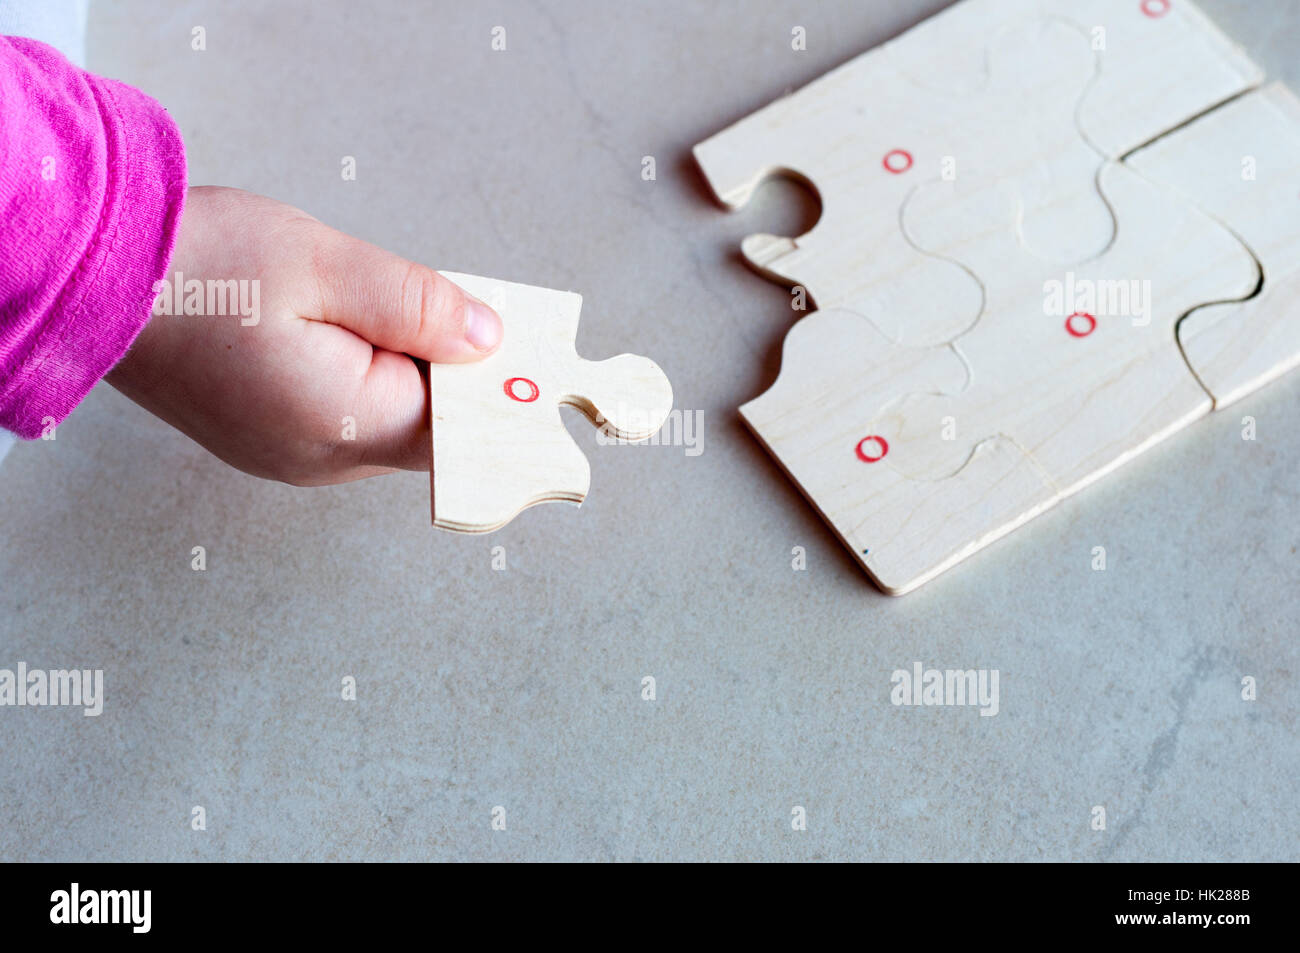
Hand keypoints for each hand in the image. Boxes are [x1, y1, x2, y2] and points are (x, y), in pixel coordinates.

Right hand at [107, 186, 501, 484]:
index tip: (519, 345)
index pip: (460, 429)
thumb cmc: (201, 268)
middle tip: (452, 304)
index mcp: (345, 427)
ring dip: (405, 365)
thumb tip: (487, 340)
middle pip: (427, 426)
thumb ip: (417, 306)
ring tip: (380, 305)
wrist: (94, 278)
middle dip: (449, 368)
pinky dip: (365, 372)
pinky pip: (346, 413)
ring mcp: (292, 455)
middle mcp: (322, 460)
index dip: (495, 388)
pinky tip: (344, 325)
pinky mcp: (269, 436)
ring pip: (387, 417)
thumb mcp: (325, 266)